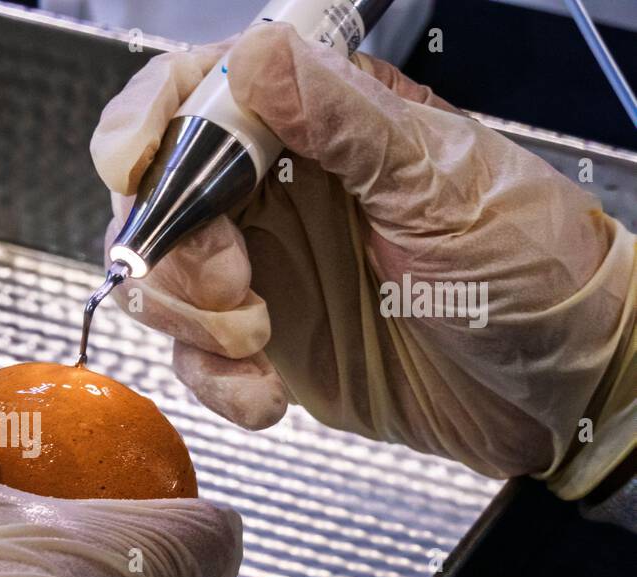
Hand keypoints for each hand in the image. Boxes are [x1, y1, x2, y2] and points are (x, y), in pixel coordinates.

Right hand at [91, 23, 634, 494]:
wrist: (559, 389)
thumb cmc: (530, 267)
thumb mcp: (440, 183)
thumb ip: (342, 122)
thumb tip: (255, 59)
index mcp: (318, 129)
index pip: (196, 98)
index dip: (146, 125)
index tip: (137, 167)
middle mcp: (277, 195)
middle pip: (159, 197)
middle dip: (174, 246)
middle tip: (232, 282)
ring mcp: (265, 271)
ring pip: (161, 281)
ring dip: (189, 318)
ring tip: (257, 338)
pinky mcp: (265, 346)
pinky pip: (195, 360)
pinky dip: (215, 382)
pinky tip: (267, 396)